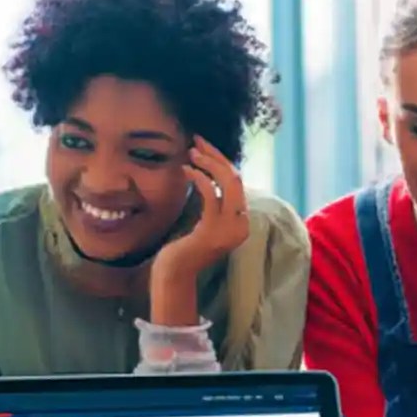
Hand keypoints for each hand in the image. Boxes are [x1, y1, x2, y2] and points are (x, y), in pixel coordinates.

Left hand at [153, 135, 250, 279]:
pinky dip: (200, 178)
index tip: (205, 148)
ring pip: (228, 183)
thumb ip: (214, 205)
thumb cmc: (184, 249)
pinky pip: (211, 195)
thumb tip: (211, 177)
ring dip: (209, 163)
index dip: (222, 162)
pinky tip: (186, 170)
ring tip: (191, 151)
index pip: (237, 184)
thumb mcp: (205, 223)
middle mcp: (241, 226)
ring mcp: (229, 229)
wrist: (175, 275)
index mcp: (241, 223)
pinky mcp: (213, 230)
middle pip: (236, 179)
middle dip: (216, 156)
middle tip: (197, 141)